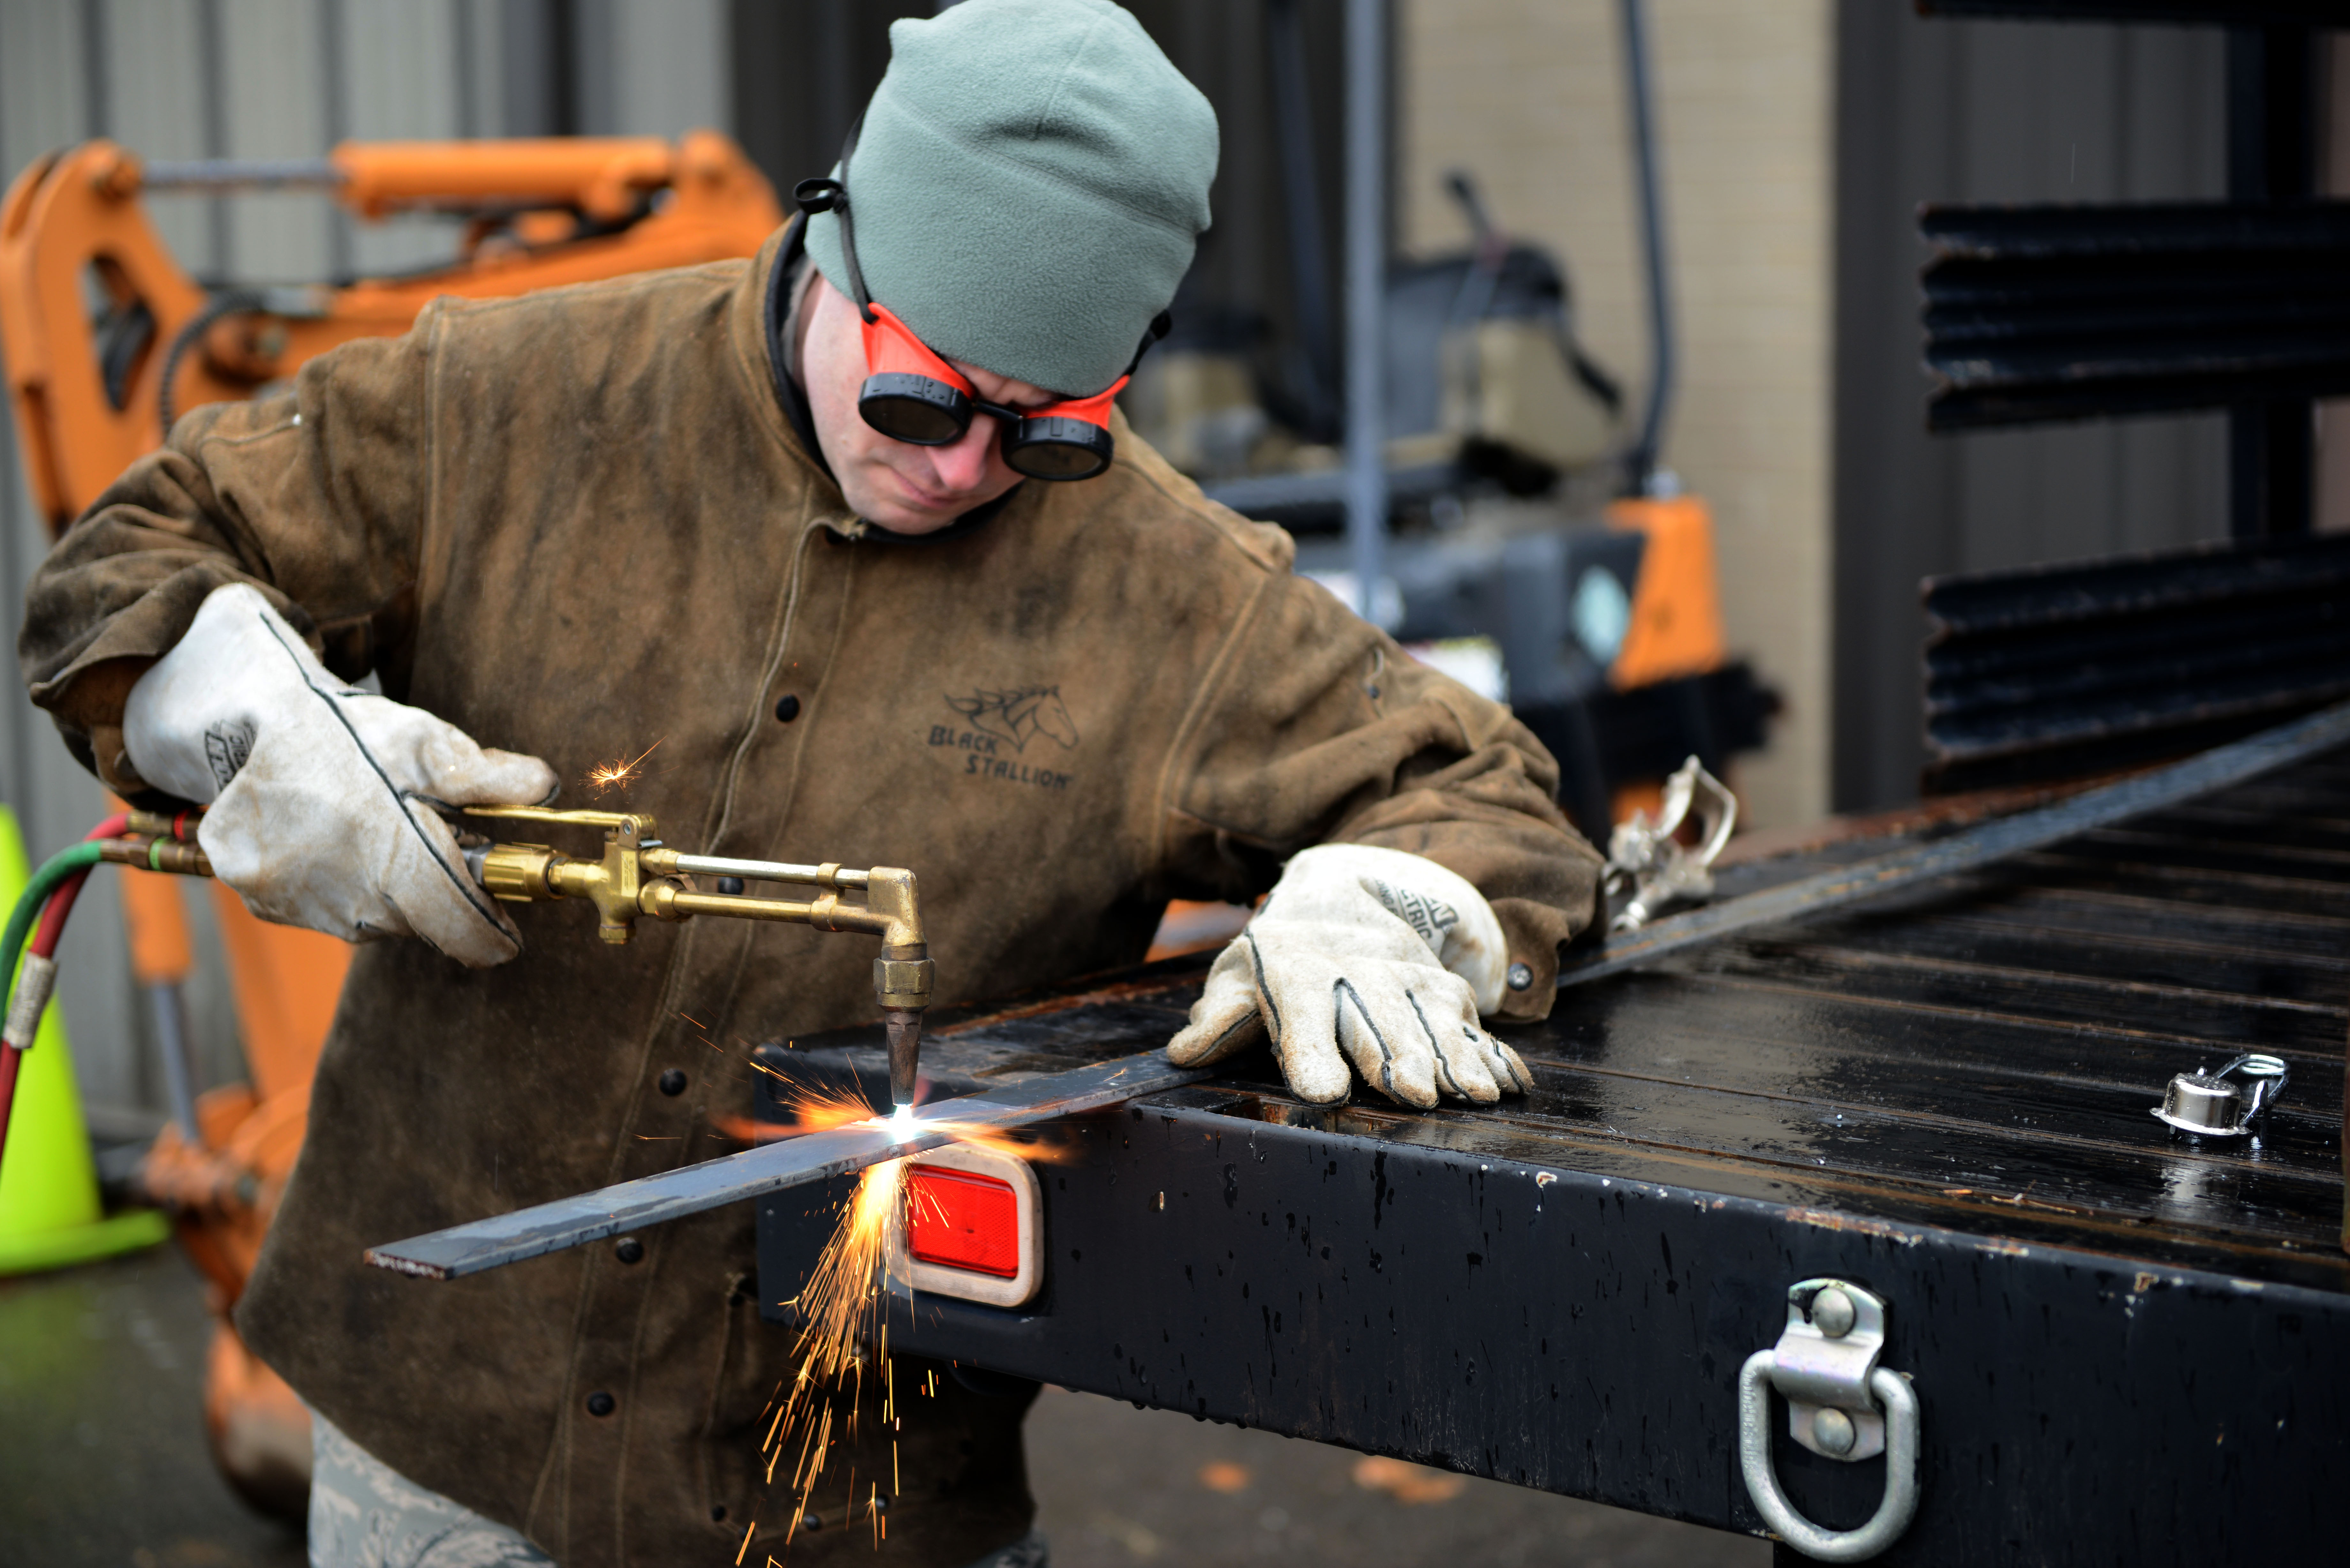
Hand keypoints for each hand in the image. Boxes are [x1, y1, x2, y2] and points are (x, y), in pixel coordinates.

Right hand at [123, 584, 556, 966]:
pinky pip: (325, 913)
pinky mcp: (262, 899)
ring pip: (370, 922)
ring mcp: (296, 900)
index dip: (492, 936)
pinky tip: (332, 843)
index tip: (506, 935)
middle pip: (417, 923)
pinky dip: (340, 888)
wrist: (258, 722)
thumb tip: (546, 787)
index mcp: (392, 855)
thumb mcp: (428, 744)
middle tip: (424, 845)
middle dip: (432, 893)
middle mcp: (342, 892)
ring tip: (372, 835)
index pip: (460, 930)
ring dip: (385, 892)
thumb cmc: (355, 734)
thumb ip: (489, 775)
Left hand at [1165, 845, 1534, 1106]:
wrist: (1341, 895)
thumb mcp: (1240, 977)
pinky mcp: (1441, 988)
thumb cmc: (1281, 958)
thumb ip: (1219, 1018)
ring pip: (1431, 1021)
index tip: (1320, 1089)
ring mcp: (1406, 978)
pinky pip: (1470, 1023)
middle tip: (1413, 1095)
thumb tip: (1183, 1051)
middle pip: (1378, 1021)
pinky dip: (1493, 1054)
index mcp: (1296, 974)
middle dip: (1397, 1058)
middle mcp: (1356, 973)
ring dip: (1453, 1060)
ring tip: (1471, 1095)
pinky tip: (1510, 1085)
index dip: (1310, 1052)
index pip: (1301, 1014)